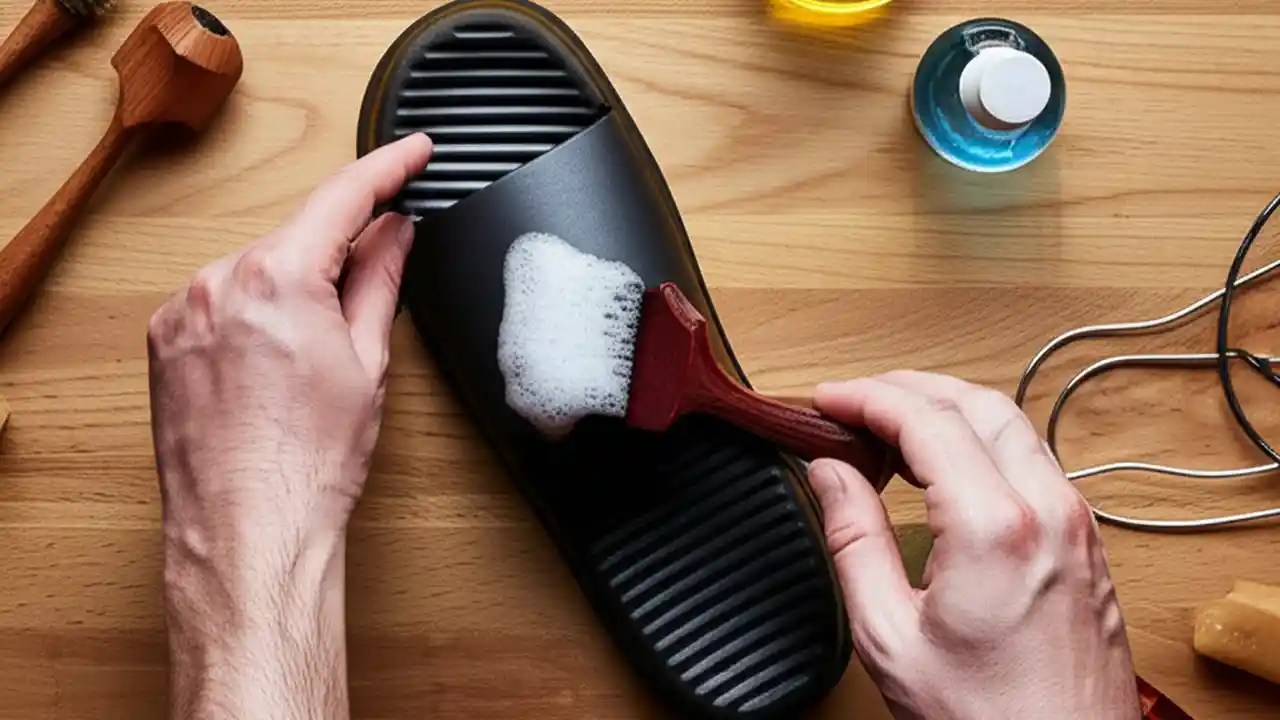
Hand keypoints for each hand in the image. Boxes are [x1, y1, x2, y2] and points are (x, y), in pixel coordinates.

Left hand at [147, 133, 431, 719]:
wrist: (249, 530)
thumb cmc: (309, 464)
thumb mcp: (367, 362)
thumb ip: (380, 279)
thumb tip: (395, 233)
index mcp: (277, 278)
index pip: (344, 197)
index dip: (389, 168)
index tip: (415, 152)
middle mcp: (218, 283)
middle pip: (297, 237)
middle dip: (342, 249)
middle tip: (383, 284)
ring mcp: (183, 312)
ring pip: (259, 270)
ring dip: (297, 287)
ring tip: (323, 356)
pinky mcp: (165, 341)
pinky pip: (223, 300)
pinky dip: (258, 311)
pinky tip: (280, 363)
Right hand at [808, 371, 1139, 719]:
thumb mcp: (890, 636)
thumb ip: (854, 540)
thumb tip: (830, 473)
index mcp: (994, 528)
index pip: (925, 421)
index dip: (867, 397)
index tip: (827, 400)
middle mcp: (1048, 511)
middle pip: (977, 403)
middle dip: (910, 387)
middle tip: (855, 400)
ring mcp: (1076, 525)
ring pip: (1013, 424)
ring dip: (949, 409)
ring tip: (891, 426)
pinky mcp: (1087, 544)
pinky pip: (1033, 460)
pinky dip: (983, 440)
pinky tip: (946, 465)